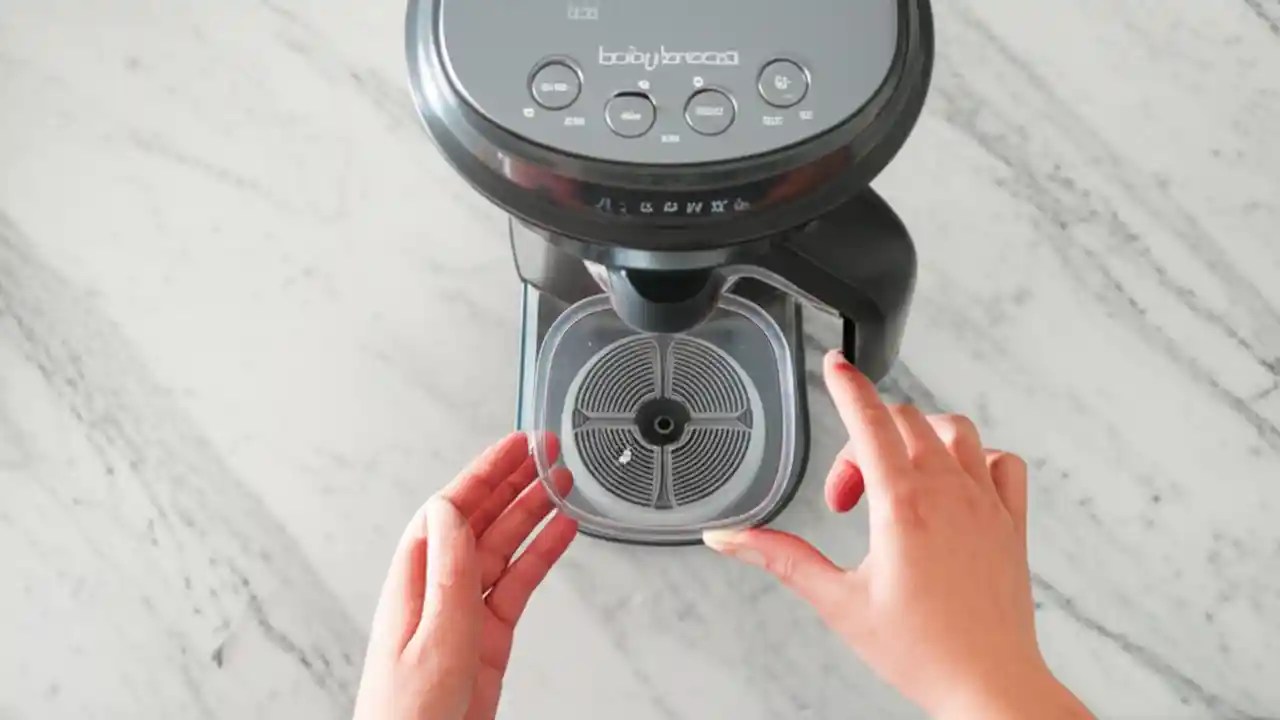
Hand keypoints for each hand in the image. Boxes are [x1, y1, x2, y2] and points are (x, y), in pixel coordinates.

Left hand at [353, 432, 577, 719]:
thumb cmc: (406, 717)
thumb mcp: (432, 638)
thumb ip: (447, 573)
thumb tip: (449, 508)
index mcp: (416, 581)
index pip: (452, 509)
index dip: (485, 472)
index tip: (515, 446)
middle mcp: (439, 589)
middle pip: (480, 519)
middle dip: (513, 481)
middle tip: (545, 451)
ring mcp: (464, 612)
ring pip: (503, 547)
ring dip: (532, 512)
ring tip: (561, 482)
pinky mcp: (486, 637)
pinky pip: (518, 584)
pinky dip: (541, 556)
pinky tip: (560, 534)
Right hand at [704, 352, 1091, 719]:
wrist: (990, 686)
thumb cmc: (922, 652)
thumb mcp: (837, 602)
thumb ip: (780, 559)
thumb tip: (730, 539)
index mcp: (903, 505)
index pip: (871, 419)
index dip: (847, 384)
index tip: (835, 363)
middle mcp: (950, 493)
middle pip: (904, 422)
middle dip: (865, 442)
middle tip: (848, 497)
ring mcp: (987, 503)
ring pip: (954, 431)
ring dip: (918, 440)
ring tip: (895, 482)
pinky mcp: (1012, 522)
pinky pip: (1003, 462)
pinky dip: (975, 458)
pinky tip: (954, 486)